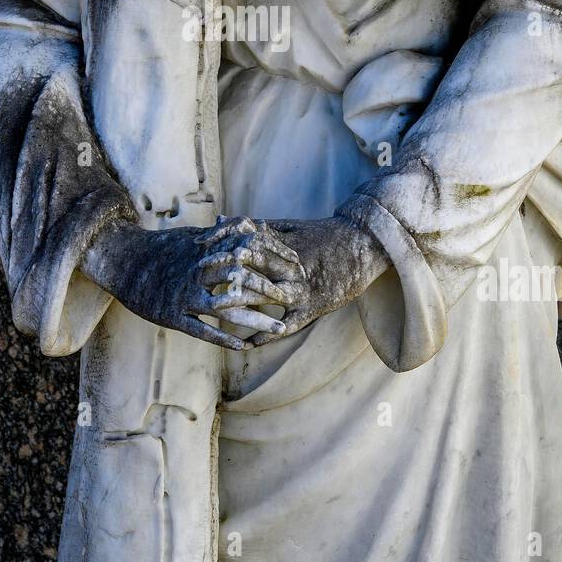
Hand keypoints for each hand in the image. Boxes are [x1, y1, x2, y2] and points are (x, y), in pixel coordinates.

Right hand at [81, 219, 289, 350]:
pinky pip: (200, 329)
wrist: (124, 262)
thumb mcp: (192, 238)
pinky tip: (242, 346)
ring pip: (226, 309)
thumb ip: (221, 236)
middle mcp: (198, 273)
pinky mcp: (172, 315)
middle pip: (241, 282)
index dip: (272, 263)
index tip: (295, 269)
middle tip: (295, 300)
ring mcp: (185, 295)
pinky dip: (222, 338)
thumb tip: (247, 228)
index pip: (246, 256)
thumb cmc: (162, 249)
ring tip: (279, 327)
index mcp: (205, 252)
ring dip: (255, 319)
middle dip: (270, 291)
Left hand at [200, 215, 387, 345]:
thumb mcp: (290, 227)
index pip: (247, 244)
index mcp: (285, 247)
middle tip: (199, 278)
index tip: (200, 249)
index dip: (222, 246)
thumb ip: (255, 226)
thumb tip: (222, 218)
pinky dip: (266, 334)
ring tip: (215, 307)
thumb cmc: (322, 235)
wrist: (361, 250)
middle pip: (252, 270)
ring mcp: (301, 291)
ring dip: (240, 303)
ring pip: (266, 298)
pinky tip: (246, 343)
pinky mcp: (312, 310)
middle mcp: (291, 269)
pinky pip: (286, 326)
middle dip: (224, 275)